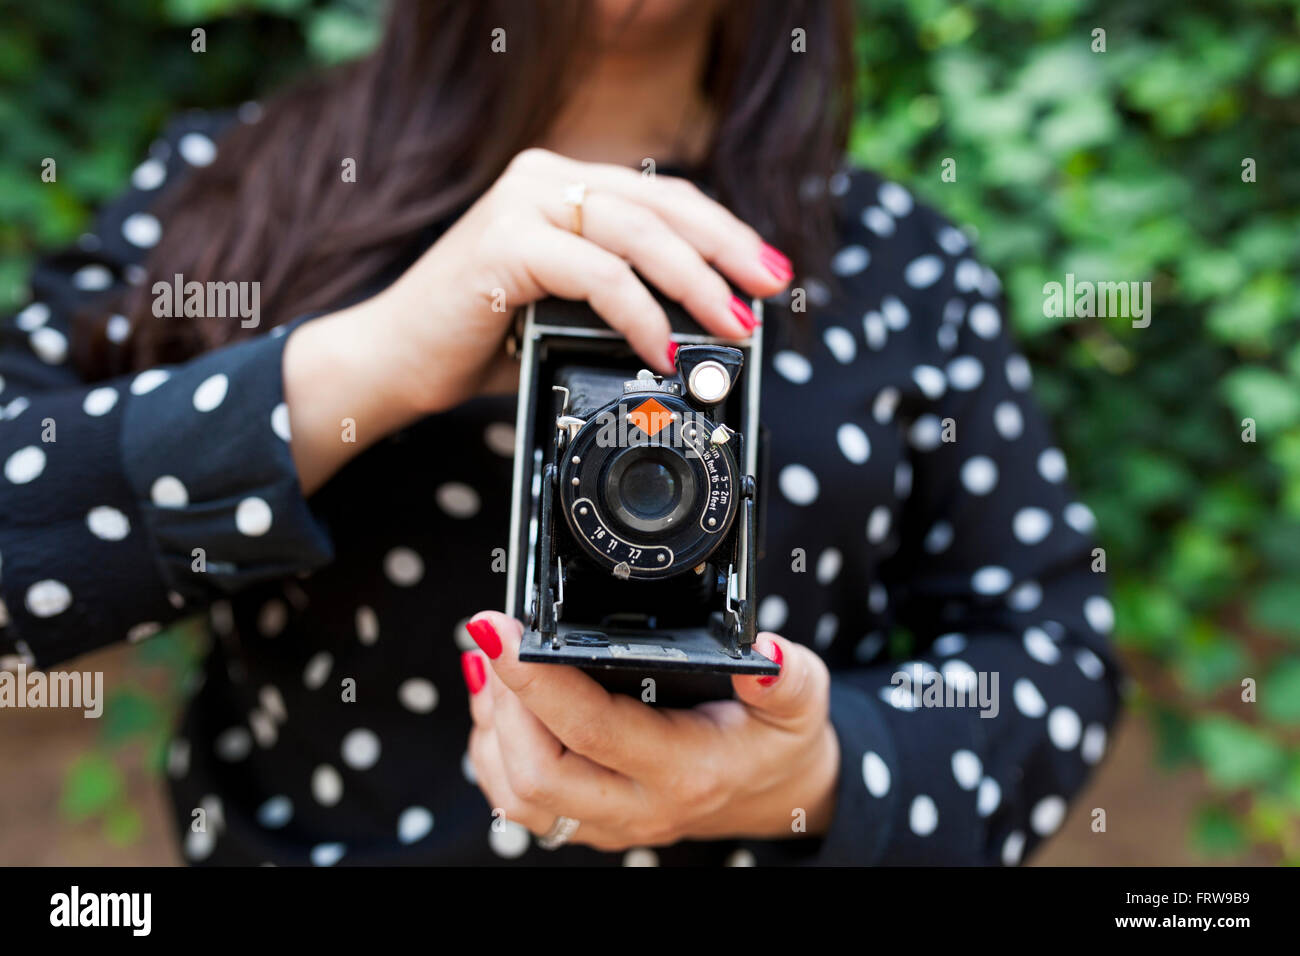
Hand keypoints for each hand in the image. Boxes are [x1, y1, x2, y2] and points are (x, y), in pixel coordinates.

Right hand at [378, 147, 792, 411]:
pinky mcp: (504, 243)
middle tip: (768, 293)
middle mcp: (542, 180)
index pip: (662, 197)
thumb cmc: (478, 340)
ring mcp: (521, 204)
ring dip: (696, 284)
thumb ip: (623, 297)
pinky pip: (598, 275)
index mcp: (560, 185)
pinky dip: (640, 314)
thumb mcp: (566, 310)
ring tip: (730, 326)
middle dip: (727, 251)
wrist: (392, 361)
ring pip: (638, 234)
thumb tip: (705, 321)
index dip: (723, 232)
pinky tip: (661, 347)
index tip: (767, 272)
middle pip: (662, 205)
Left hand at [460, 611, 839, 852]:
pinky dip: (494, 754)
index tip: (500, 630)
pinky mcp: (589, 822)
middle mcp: (639, 805)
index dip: (536, 680)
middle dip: (502, 704)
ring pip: (518, 797)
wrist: (774, 793)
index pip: (593, 730)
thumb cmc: (779, 742)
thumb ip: (788, 678)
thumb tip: (765, 652)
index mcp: (685, 770)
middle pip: (537, 774)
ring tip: (494, 668)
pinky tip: (499, 705)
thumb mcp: (801, 702)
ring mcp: (610, 822)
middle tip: (496, 642)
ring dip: (491, 730)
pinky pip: (521, 804)